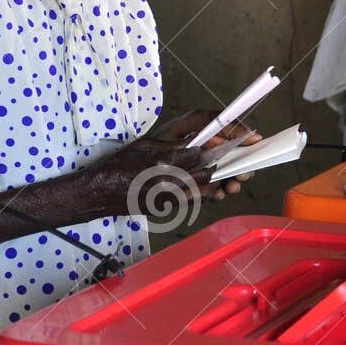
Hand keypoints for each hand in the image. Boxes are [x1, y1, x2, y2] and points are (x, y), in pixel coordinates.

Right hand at [120, 108, 261, 201]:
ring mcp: (168, 195)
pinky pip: (194, 200)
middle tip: (247, 158)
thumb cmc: (119, 164)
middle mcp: (168, 177)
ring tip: (237, 177)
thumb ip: (176, 144)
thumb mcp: (148, 144)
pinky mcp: (167, 207)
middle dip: (231, 163)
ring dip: (223, 181)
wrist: (99, 192)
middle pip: (211, 170)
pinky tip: (216, 190)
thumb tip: (204, 143)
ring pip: (206, 188)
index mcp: (165, 155)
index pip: (205, 147)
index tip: (246, 137)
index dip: (228, 139)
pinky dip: (208, 194)